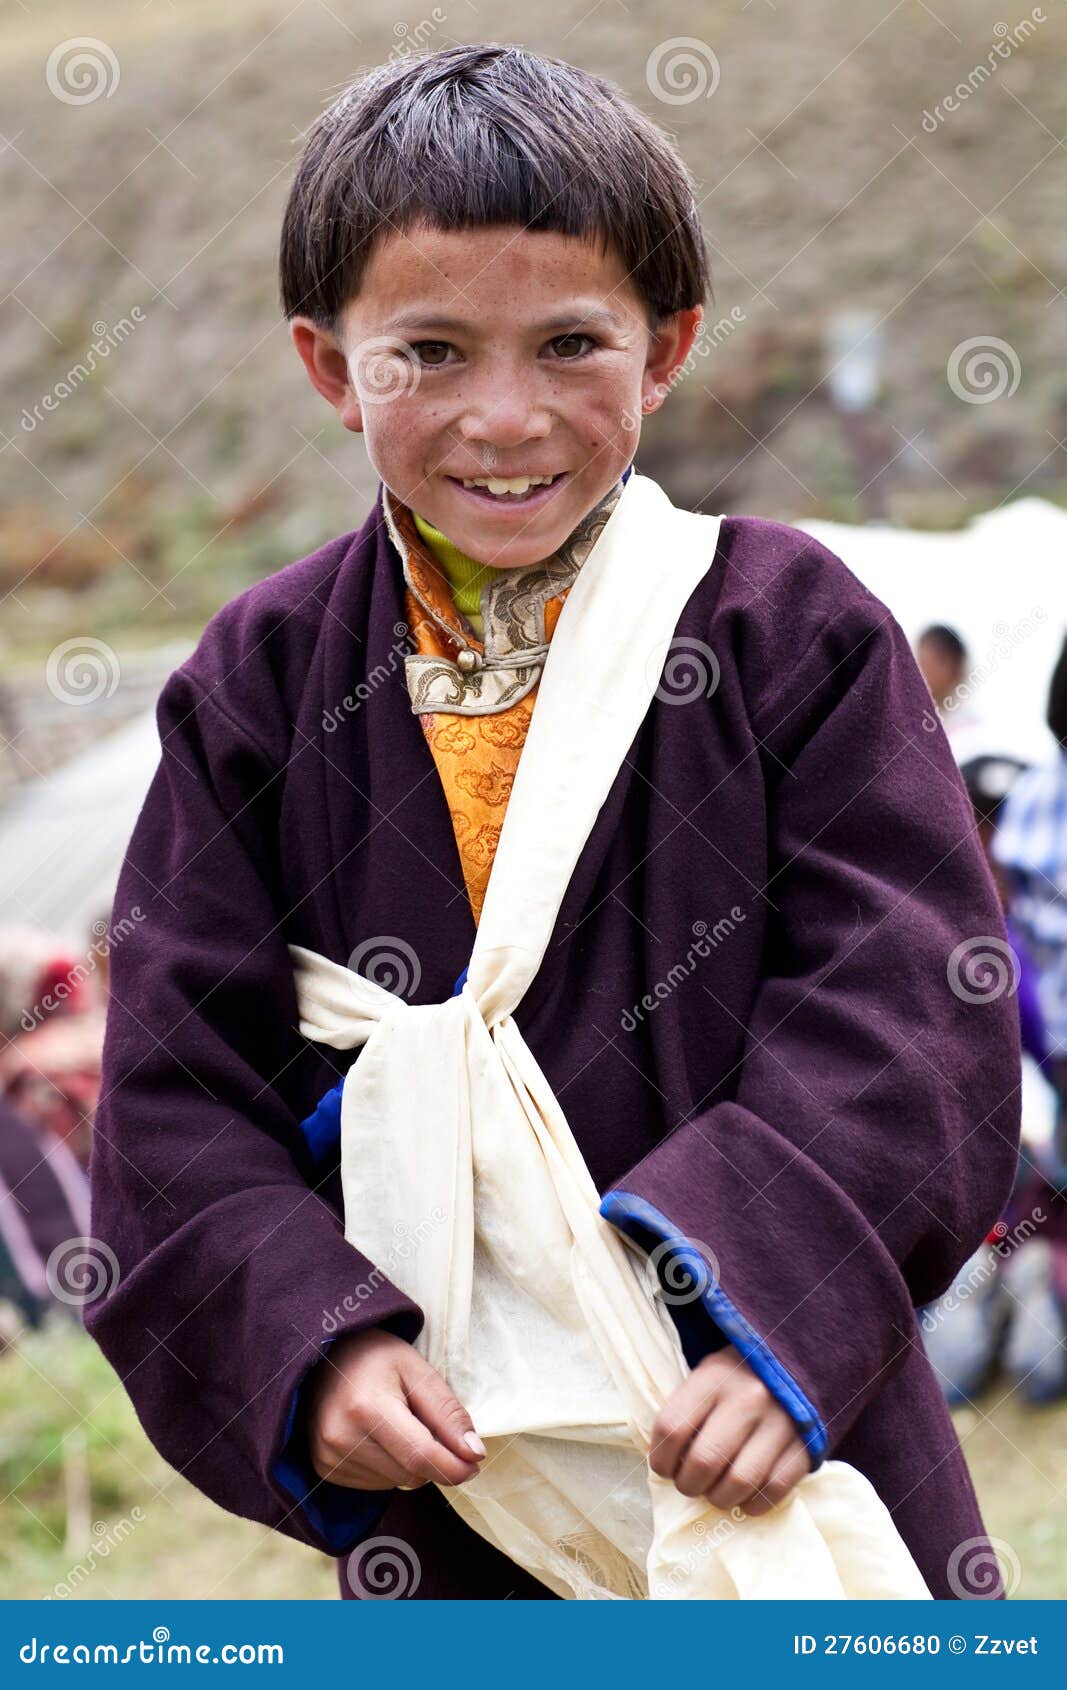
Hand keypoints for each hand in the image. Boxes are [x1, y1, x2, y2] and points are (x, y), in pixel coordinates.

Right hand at [306, 1327, 485, 1490]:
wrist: (323, 1354)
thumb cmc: (375, 1357)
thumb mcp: (417, 1370)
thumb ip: (447, 1412)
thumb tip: (473, 1453)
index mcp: (366, 1407)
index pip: (420, 1456)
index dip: (455, 1466)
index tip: (476, 1463)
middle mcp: (341, 1437)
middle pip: (411, 1474)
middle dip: (435, 1459)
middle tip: (433, 1426)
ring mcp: (328, 1456)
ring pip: (396, 1482)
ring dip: (411, 1464)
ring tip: (398, 1424)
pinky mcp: (324, 1468)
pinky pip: (375, 1484)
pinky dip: (389, 1467)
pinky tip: (379, 1437)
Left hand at [649, 1342, 810, 1514]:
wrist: (797, 1364)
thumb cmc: (739, 1377)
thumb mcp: (708, 1376)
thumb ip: (687, 1411)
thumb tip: (668, 1464)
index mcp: (716, 1376)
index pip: (672, 1428)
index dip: (660, 1459)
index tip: (664, 1468)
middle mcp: (749, 1398)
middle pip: (704, 1461)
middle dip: (688, 1484)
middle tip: (689, 1483)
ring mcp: (780, 1422)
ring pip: (739, 1482)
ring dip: (719, 1498)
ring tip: (715, 1492)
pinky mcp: (805, 1446)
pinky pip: (773, 1491)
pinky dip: (752, 1504)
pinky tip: (744, 1498)